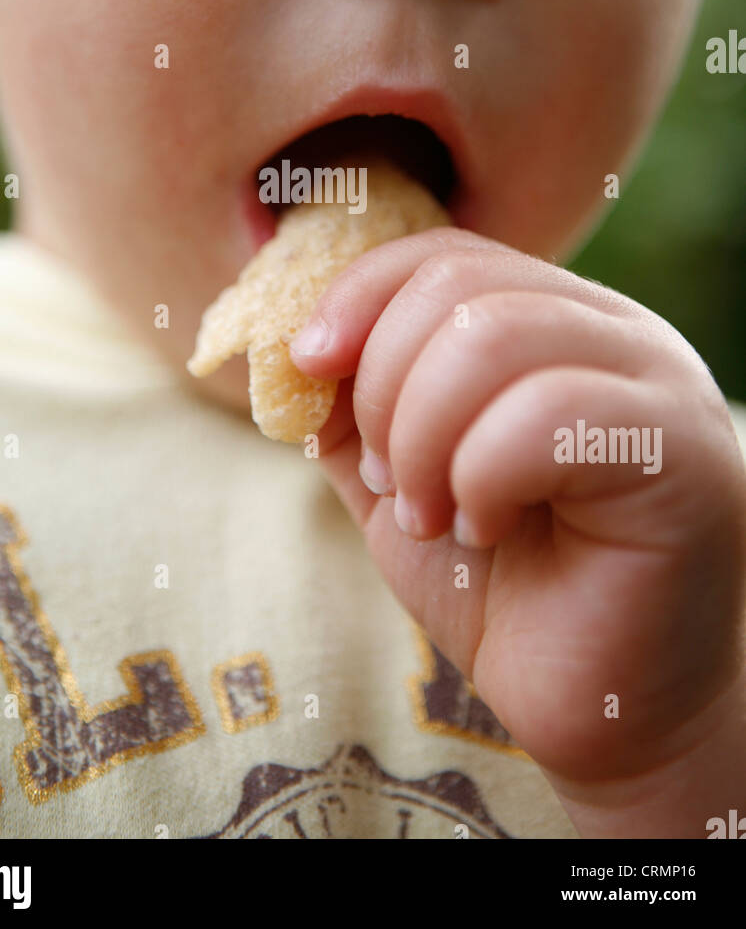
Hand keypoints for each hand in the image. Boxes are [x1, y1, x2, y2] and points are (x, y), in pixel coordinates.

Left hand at [289, 227, 745, 804]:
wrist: (592, 711)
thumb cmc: (501, 589)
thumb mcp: (399, 479)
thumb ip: (350, 409)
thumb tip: (288, 352)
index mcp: (555, 322)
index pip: (443, 254)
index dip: (357, 297)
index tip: (306, 365)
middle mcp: (618, 333)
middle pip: (456, 289)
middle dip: (382, 389)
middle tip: (390, 483)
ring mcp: (657, 383)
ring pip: (493, 338)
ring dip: (423, 437)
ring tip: (430, 515)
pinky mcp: (678, 451)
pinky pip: (543, 415)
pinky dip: (478, 476)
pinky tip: (484, 532)